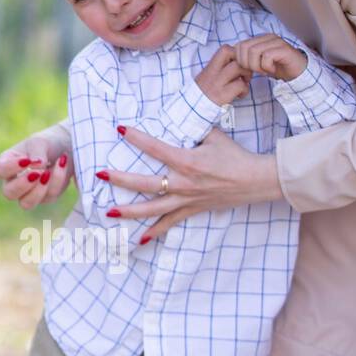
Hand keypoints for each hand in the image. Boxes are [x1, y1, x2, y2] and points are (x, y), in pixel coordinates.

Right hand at [0, 135, 72, 209]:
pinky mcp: (45, 198)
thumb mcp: (41, 142)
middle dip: (23, 185)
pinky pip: (49, 197)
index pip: (1, 170)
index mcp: (7, 163)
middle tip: (36, 173)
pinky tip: (62, 164)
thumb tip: (38, 166)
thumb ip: (36, 153)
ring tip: (48, 173)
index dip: (12, 167)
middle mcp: (14, 181)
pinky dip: (57, 181)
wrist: (68, 148)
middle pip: (9, 193)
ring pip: (26, 203)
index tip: (27, 160)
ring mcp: (28, 192)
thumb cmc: (48, 142)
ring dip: (39, 190)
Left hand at [102, 126, 283, 240]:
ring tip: (108, 212)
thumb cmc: (234, 155)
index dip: (137, 138)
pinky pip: (170, 224)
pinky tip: (138, 240)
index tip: (120, 128)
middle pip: (146, 183)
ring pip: (153, 209)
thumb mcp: (213, 136)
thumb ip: (192, 128)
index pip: (156, 148)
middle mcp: (183, 183)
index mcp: (187, 161)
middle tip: (99, 174)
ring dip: (130, 211)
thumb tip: (175, 115)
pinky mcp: (192, 210)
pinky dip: (155, 232)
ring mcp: (186, 200)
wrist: (257, 180)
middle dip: (121, 180)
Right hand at [194, 45, 250, 104]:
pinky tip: (240, 94)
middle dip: (245, 63)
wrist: (193, 107)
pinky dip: (245, 90)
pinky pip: (240, 86)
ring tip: (244, 83)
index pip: (225, 49)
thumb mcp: (208, 75)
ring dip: (247, 75)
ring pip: (238, 67)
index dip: (237, 54)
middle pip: (234, 55)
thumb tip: (240, 61)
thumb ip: (221, 67)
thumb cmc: (205, 91)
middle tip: (245, 73)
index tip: (239, 64)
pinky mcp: (222, 94)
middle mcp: (213, 72)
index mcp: (211, 66)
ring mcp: (218, 82)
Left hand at [234, 34, 306, 80]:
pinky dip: (266, 67)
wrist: (298, 73)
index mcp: (259, 39)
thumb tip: (232, 58)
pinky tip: (272, 70)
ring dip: (256, 66)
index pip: (239, 46)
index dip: (240, 60)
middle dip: (246, 63)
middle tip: (256, 71)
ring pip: (253, 51)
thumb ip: (247, 57)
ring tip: (264, 71)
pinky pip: (266, 57)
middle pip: (244, 47)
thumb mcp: (258, 62)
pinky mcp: (284, 49)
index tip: (248, 70)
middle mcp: (267, 37)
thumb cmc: (277, 67)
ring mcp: (276, 42)